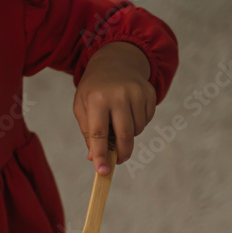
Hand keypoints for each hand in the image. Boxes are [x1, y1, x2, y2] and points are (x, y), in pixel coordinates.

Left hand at [73, 42, 155, 174]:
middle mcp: (119, 95)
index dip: (100, 155)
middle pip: (124, 136)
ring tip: (118, 123)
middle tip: (117, 160)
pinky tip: (129, 112)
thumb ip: (87, 132)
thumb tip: (94, 157)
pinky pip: (146, 121)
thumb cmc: (94, 89)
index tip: (102, 171)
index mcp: (97, 99)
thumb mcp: (82, 106)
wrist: (115, 61)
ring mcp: (137, 93)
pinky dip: (137, 124)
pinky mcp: (149, 94)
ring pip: (136, 130)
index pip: (99, 134)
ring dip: (128, 136)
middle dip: (121, 153)